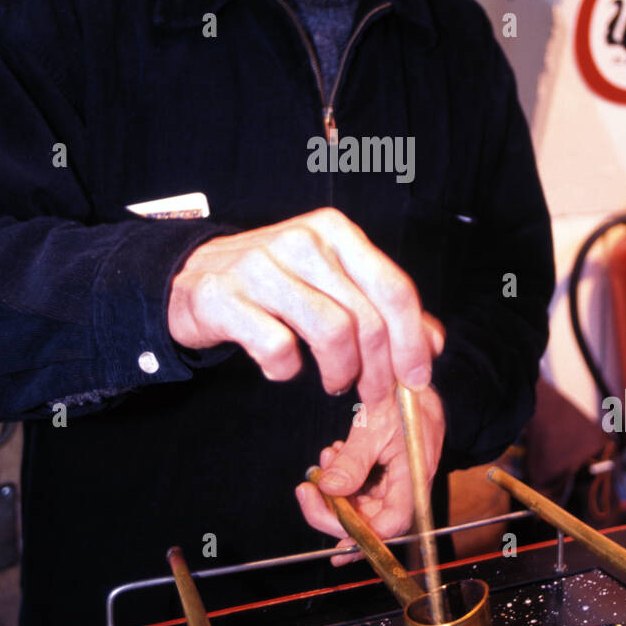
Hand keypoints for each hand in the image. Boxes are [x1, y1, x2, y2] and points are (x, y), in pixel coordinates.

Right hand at [167, 207, 436, 406]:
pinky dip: (286, 371)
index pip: (393, 288)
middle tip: (372, 394)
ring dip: (339, 372)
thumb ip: (382, 308)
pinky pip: (277, 347)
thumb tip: (434, 341)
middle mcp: (302, 241)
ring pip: (331, 333)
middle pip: (366, 318)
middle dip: (378, 370)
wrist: (192, 278)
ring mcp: (261, 266)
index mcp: (335, 232)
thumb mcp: (331, 282)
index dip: (413, 341)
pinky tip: (282, 368)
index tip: (417, 379)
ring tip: (334, 382)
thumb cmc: (275, 285)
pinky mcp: (225, 298)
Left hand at [295, 378, 445, 563]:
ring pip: (358, 509)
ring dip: (334, 491)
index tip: (333, 545)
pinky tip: (336, 454)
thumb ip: (353, 460)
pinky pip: (357, 493)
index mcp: (413, 482)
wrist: (414, 389)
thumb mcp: (375, 426)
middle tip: (307, 489)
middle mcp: (405, 493)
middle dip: (332, 510)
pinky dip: (340, 479)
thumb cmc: (403, 403)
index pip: (391, 525)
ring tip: (329, 455)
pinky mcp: (382, 482)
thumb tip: (330, 489)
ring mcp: (393, 489)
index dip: (361, 539)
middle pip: (368, 524)